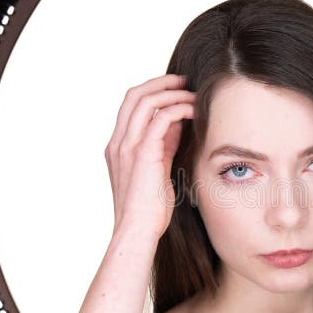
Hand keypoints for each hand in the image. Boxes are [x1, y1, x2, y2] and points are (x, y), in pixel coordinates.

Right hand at [104, 73, 195, 241]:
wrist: (138, 231)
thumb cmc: (150, 210)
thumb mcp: (157, 170)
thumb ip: (164, 145)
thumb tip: (179, 124)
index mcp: (118, 147)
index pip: (130, 106)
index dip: (152, 92)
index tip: (175, 89)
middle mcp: (118, 142)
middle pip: (134, 95)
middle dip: (161, 83)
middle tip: (184, 81)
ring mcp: (127, 146)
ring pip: (146, 101)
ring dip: (172, 93)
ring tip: (193, 95)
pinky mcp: (142, 152)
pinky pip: (161, 117)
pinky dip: (179, 108)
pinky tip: (194, 111)